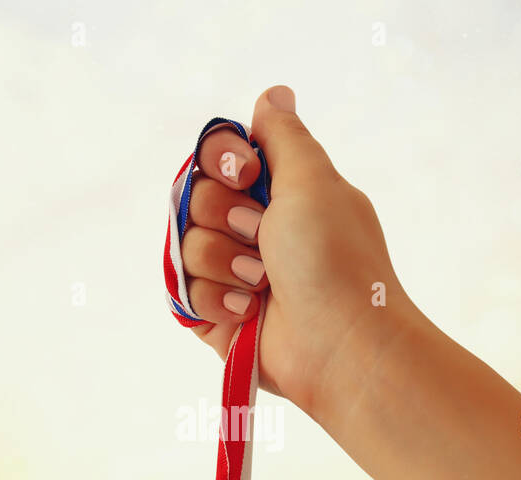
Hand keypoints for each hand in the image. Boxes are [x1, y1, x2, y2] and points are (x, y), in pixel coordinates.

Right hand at [179, 86, 409, 416]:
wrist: (337, 343)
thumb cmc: (335, 259)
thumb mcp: (313, 179)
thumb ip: (283, 134)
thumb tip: (274, 94)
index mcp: (278, 191)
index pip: (219, 154)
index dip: (224, 159)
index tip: (251, 174)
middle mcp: (252, 228)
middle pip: (194, 195)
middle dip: (226, 216)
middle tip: (263, 237)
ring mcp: (231, 271)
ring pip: (185, 243)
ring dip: (223, 260)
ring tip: (260, 283)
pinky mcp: (214, 314)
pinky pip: (183, 289)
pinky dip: (216, 299)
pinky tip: (249, 313)